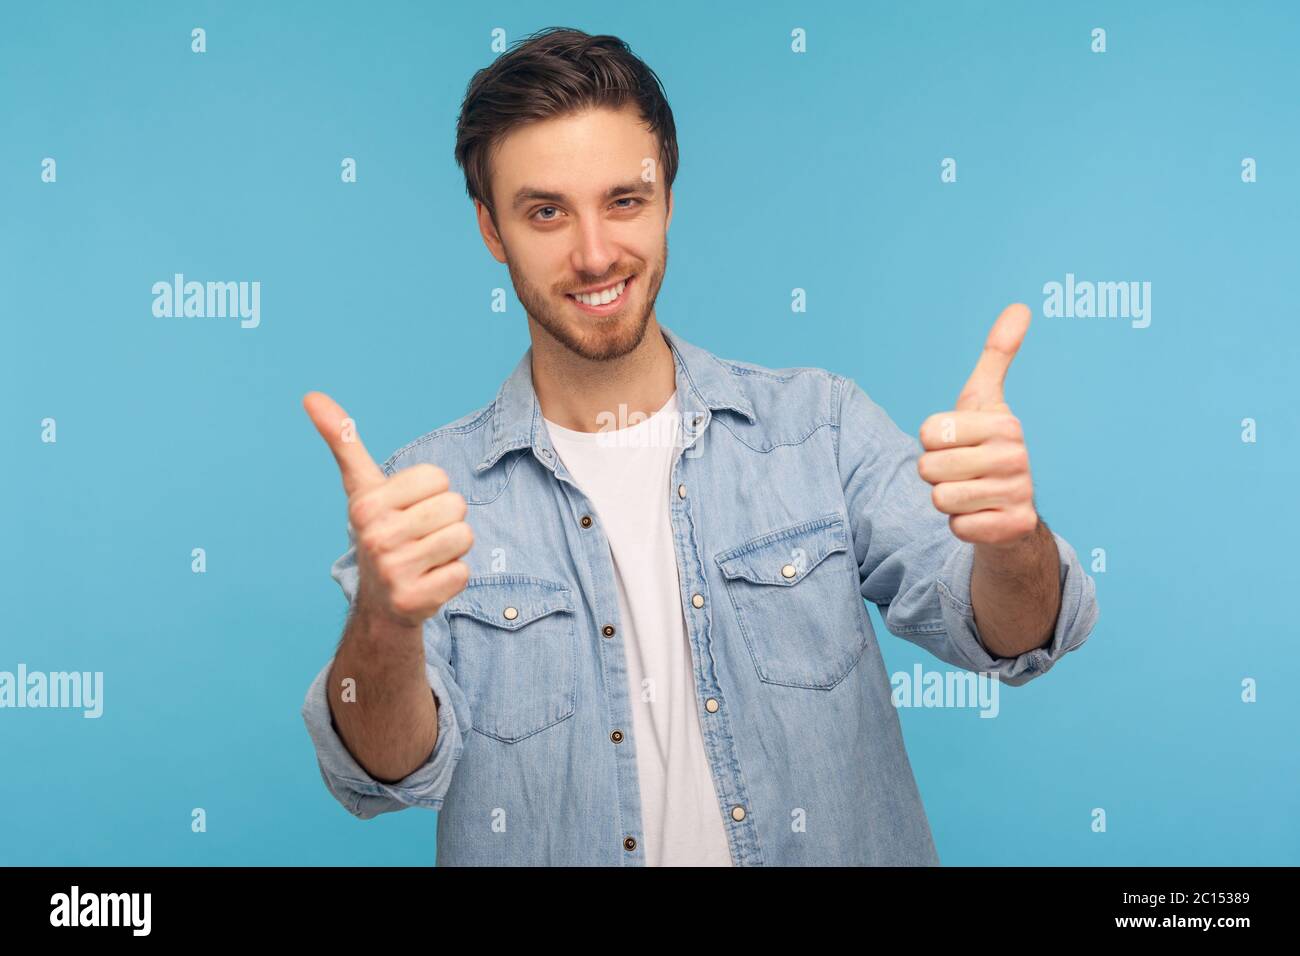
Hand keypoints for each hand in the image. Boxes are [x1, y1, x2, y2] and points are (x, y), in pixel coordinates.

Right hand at [303, 392, 472, 626]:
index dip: (432, 492)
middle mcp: (377, 536)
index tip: (409, 508)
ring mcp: (394, 571)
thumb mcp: (361, 487)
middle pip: (455, 506)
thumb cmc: (380, 531)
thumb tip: (311, 395)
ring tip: (426, 557)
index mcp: (367, 504)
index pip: (438, 477)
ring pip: (463, 537)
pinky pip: (463, 573)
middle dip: (445, 520)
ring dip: (452, 549)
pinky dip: (452, 577)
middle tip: (420, 536)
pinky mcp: (415, 601)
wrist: (379, 602)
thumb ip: (343, 441)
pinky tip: (429, 581)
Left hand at [916, 303, 1038, 547]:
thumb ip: (997, 355)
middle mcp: (1016, 456)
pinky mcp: (1013, 528)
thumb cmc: (987, 448)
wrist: (1012, 510)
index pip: (928, 434)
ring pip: (941, 499)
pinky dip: (962, 525)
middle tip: (962, 473)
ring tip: (971, 493)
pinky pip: (957, 527)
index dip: (932, 443)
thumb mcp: (985, 400)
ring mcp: (1018, 493)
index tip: (956, 445)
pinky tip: (982, 516)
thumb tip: (1021, 306)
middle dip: (937, 475)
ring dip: (949, 501)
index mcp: (1004, 424)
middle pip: (929, 468)